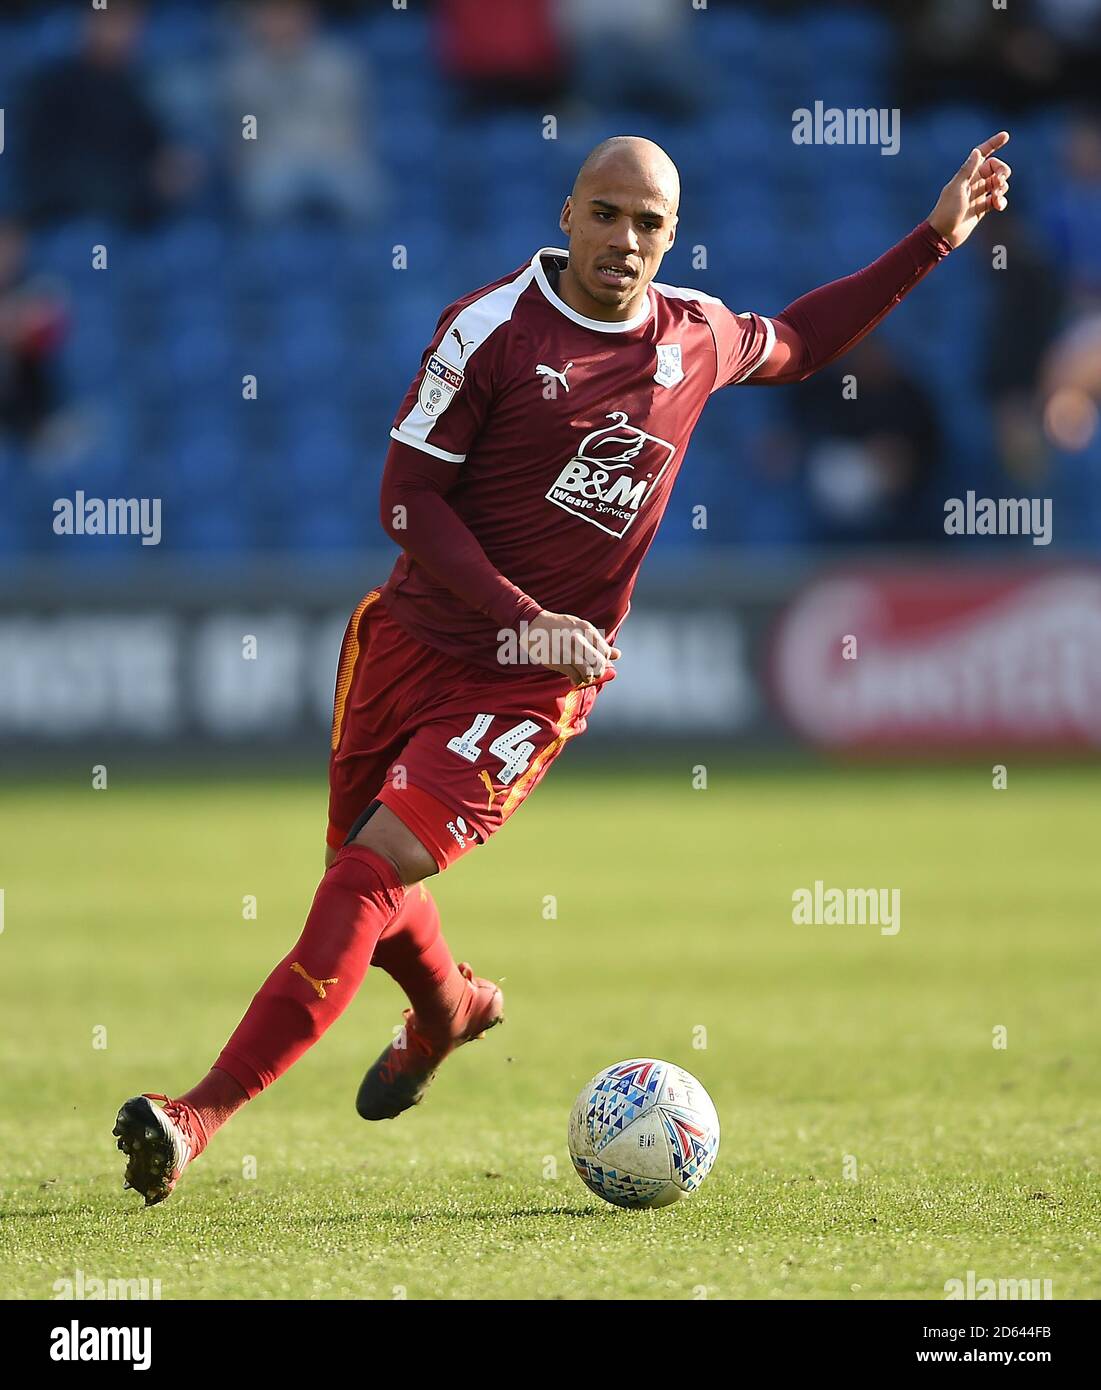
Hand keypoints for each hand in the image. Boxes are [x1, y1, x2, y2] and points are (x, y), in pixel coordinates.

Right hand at [519, 610, 620, 686]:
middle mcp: (579, 639)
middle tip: (591, 673)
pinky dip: (577, 681)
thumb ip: (598, 642)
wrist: (533, 624)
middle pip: (598, 664)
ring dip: (587, 678)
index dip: (603, 661)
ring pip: (588, 672)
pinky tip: (574, 679)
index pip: (604, 652)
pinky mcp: (558, 661)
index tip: (597, 664)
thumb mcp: (580, 628)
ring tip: (583, 677)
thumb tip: (617, 655)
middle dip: (597, 672)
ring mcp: (568, 650)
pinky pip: (574, 676)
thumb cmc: (558, 627)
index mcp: (586, 629)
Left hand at [928, 131, 1011, 249]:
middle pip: (995, 169)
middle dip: (1002, 171)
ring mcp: (978, 196)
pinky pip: (997, 200)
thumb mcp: (957, 188)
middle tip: (1000, 181)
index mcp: (966, 175)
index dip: (993, 144)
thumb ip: (968, 170)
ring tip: (997, 198)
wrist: (943, 235)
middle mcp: (973, 183)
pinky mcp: (982, 209)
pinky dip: (1001, 201)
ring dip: (1002, 188)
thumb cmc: (947, 211)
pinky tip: (998, 206)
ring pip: (998, 184)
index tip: (1006, 136)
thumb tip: (977, 151)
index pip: (982, 155)